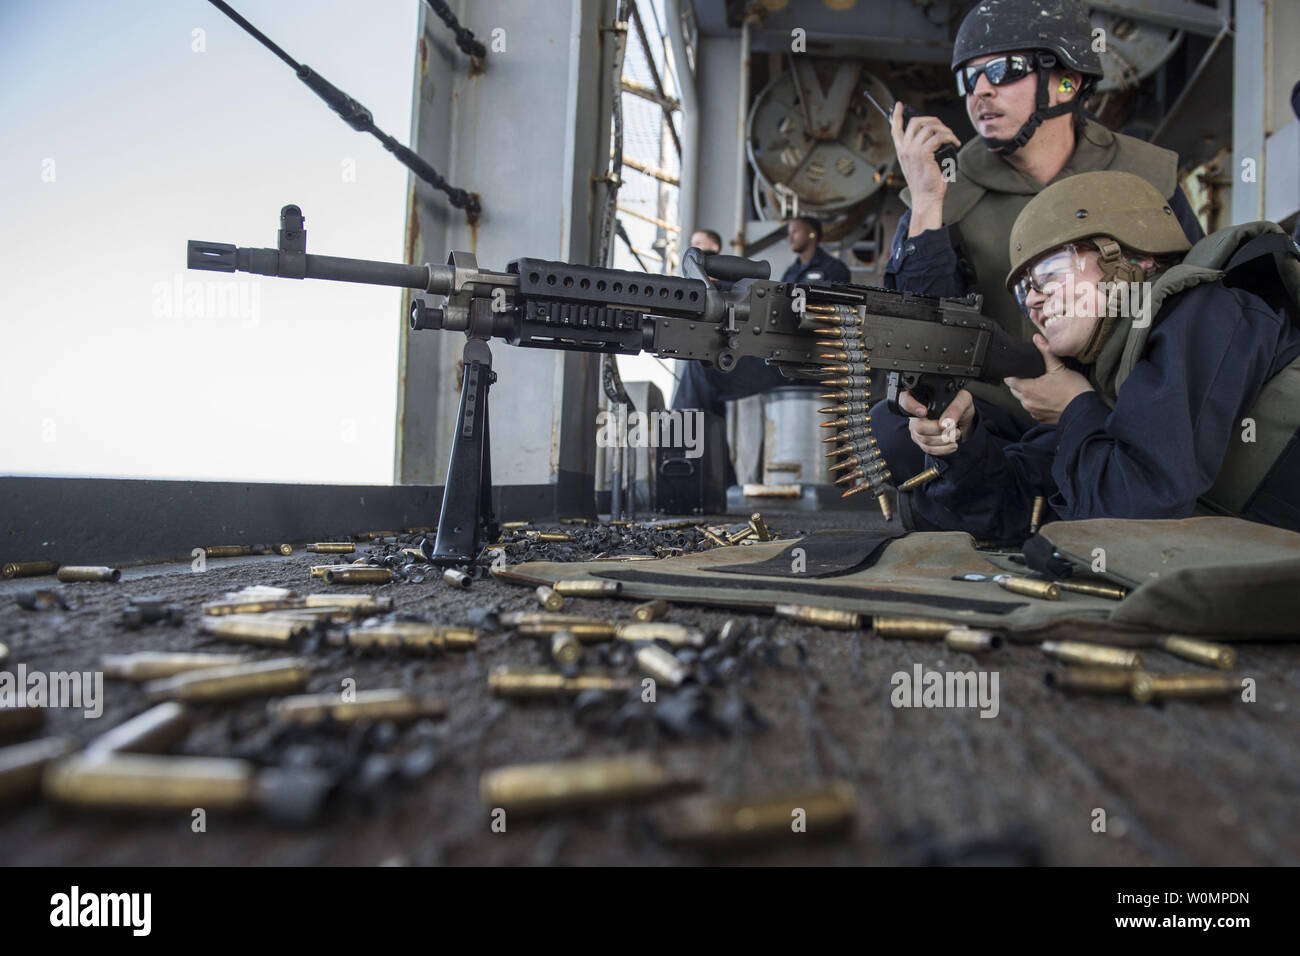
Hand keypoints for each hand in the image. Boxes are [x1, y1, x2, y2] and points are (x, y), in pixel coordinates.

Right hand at [890, 104, 960, 232]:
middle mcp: (905, 149)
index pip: (895, 129)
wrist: (926, 198)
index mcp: (901, 151)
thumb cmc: (926, 184)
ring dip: (944, 129)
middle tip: (943, 127)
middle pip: (915, 121)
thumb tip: (935, 137)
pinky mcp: (924, 153)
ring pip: (929, 127)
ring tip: (952, 137)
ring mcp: (913, 150)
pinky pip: (939, 136)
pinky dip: (950, 137)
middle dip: (932, 119)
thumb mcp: (919, 164)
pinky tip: (955, 143)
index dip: (897, 115)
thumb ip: (921, 150)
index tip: (899, 105)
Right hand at [903, 389, 974, 457]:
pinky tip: (952, 444)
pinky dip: (943, 449)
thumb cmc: (961, 405)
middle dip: (939, 431)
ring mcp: (916, 429)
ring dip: (944, 441)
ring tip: (956, 434)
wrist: (965, 418)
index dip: (911, 406)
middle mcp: (915, 415)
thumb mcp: (963, 401)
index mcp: (921, 399)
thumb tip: (944, 424)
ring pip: (925, 440)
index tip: (923, 411)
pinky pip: (928, 449)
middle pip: (919, 427)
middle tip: (954, 428)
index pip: (905, 401)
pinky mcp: (921, 441)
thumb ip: (954, 409)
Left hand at [1004, 335, 1093, 424]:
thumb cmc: (1073, 389)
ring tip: (1040, 387)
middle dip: (1019, 383)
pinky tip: (1046, 399)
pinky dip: (1036, 404)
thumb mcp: (1059, 367)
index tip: (1017, 370)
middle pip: (1015, 391)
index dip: (1011, 374)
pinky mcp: (1041, 419)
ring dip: (1027, 395)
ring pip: (1023, 401)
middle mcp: (1027, 402)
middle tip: (1030, 377)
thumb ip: (1046, 352)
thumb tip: (1037, 338)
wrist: (1084, 410)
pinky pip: (1033, 411)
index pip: (1009, 380)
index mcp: (1028, 389)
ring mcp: (1033, 412)